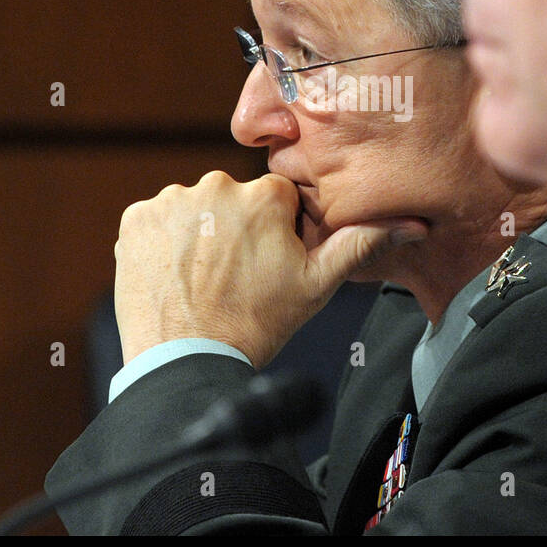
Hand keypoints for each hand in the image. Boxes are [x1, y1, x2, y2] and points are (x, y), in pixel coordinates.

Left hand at [113, 171, 426, 367]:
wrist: (188, 360)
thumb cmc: (257, 324)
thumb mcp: (317, 285)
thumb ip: (361, 244)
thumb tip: (412, 225)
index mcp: (263, 196)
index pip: (276, 199)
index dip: (275, 231)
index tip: (267, 263)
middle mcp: (215, 187)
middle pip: (233, 199)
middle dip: (235, 228)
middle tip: (235, 276)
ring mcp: (170, 202)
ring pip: (194, 208)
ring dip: (198, 233)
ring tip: (202, 279)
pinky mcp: (134, 220)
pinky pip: (155, 220)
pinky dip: (163, 242)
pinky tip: (175, 274)